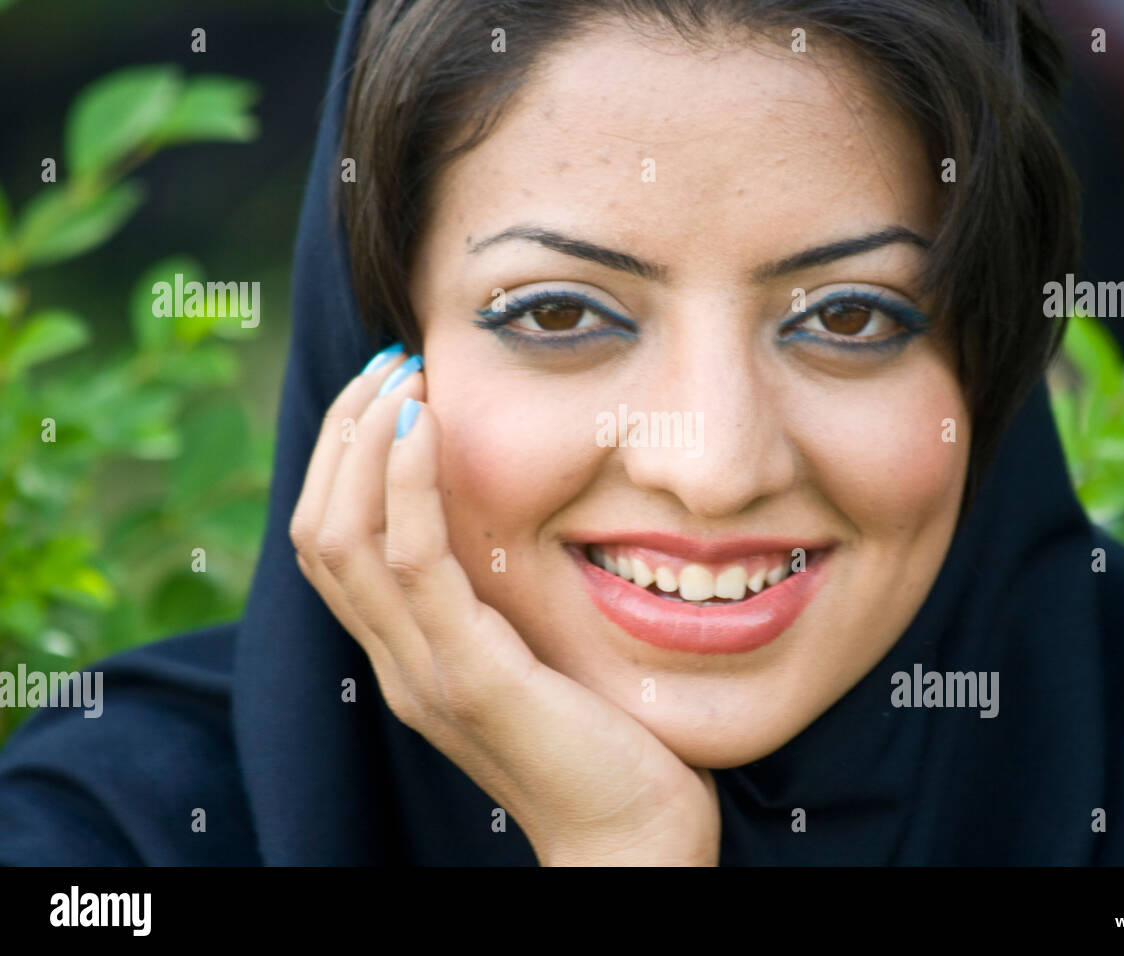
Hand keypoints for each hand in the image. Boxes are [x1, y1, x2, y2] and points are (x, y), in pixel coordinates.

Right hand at [289, 350, 720, 864]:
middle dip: (342, 435)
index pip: (334, 546)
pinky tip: (424, 428)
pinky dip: (403, 486)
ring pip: (341, 541)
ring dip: (363, 443)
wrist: (633, 840)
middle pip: (317, 533)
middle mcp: (398, 665)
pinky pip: (413, 567)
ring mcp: (426, 676)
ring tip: (403, 375)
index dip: (344, 460)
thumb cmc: (607, 742)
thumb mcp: (541, 653)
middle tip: (390, 361)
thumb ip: (508, 600)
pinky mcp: (472, 680)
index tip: (392, 388)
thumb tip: (515, 518)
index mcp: (410, 657)